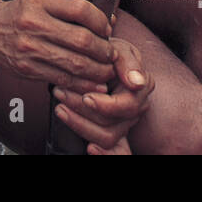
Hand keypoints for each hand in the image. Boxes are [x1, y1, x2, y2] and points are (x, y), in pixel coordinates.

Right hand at [0, 0, 116, 90]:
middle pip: (81, 40)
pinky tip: (92, 82)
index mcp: (38, 2)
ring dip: (98, 69)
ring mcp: (29, 49)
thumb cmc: (19, 14)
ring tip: (106, 69)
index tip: (107, 28)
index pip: (80, 9)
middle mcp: (33, 24)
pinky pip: (62, 79)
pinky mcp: (28, 69)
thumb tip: (106, 22)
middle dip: (104, 50)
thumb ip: (70, 8)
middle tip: (111, 53)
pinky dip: (82, 83)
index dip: (100, 20)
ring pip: (75, 63)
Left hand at [52, 36, 152, 151]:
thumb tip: (136, 82)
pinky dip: (103, 154)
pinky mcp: (111, 131)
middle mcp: (135, 108)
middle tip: (61, 95)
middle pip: (112, 124)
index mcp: (140, 88)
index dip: (105, 105)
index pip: (127, 106)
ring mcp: (124, 122)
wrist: (95, 54)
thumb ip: (127, 61)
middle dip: (83, 112)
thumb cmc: (106, 51)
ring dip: (80, 125)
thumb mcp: (117, 48)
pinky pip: (114, 152)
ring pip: (106, 138)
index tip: (85, 97)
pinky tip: (90, 148)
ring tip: (61, 108)